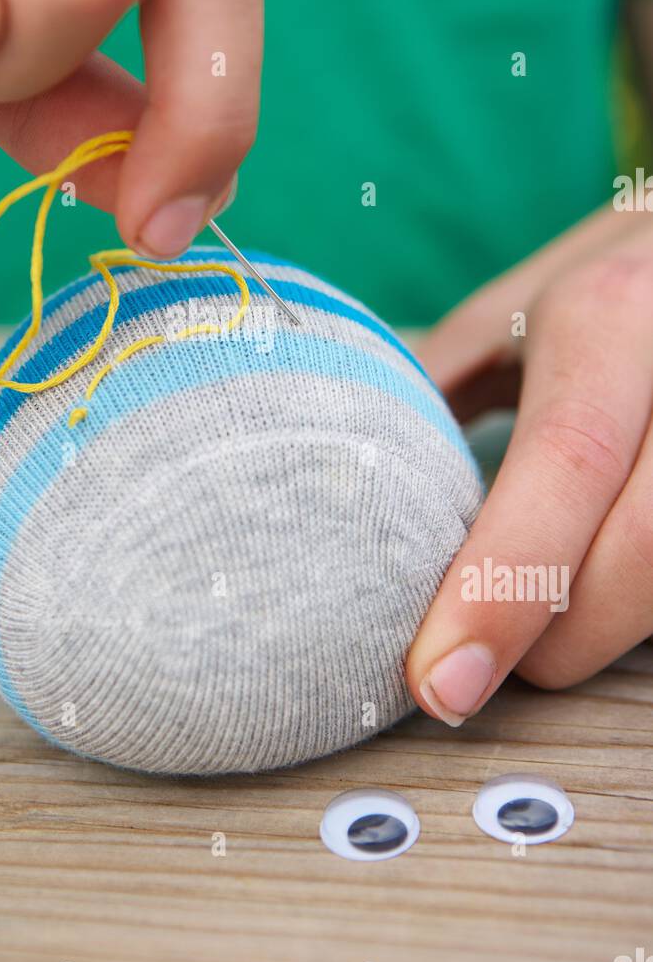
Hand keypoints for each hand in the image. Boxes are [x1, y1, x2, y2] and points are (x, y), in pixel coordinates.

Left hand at [407, 202, 652, 723]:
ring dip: (605, 629)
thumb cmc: (607, 281)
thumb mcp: (513, 312)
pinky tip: (602, 585)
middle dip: (556, 640)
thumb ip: (432, 396)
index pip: (564, 465)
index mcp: (612, 315)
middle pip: (643, 550)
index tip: (439, 680)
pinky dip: (639, 600)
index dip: (504, 585)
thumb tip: (340, 493)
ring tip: (540, 623)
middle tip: (477, 661)